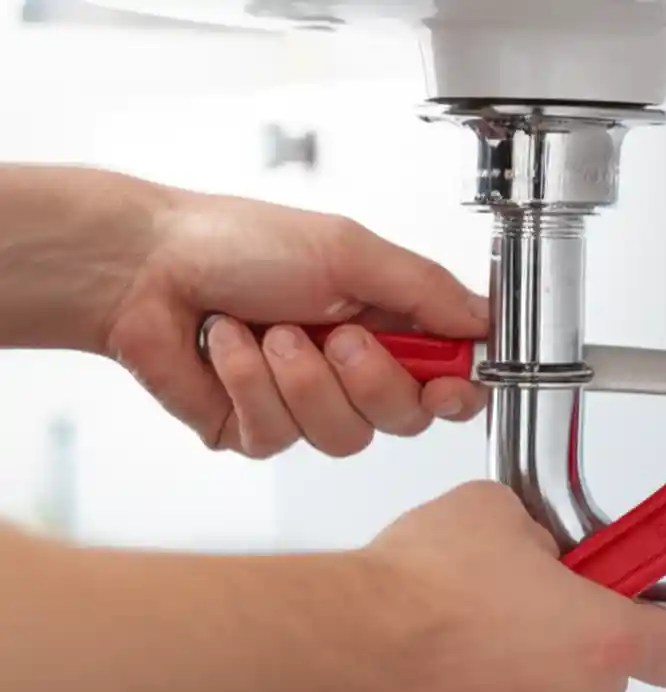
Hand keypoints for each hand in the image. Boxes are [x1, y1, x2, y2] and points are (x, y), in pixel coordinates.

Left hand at [105, 186, 489, 457]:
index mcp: (384, 320)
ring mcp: (304, 403)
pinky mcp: (255, 428)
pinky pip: (279, 437)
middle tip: (338, 336)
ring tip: (268, 333)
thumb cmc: (237, 243)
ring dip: (302, 380)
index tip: (447, 387)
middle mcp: (351, 366)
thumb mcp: (349, 251)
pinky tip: (229, 348)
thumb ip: (426, 290)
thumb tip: (485, 320)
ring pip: (344, 436)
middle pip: (404, 418)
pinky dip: (251, 387)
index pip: (448, 378)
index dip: (456, 393)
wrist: (142, 268)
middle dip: (370, 380)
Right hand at [354, 482, 665, 691]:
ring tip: (477, 637)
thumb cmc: (420, 588)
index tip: (640, 611)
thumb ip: (543, 534)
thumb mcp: (499, 513)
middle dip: (572, 643)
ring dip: (529, 674)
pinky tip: (454, 667)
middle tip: (528, 612)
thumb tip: (538, 544)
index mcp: (603, 639)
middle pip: (606, 677)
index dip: (659, 627)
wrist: (348, 641)